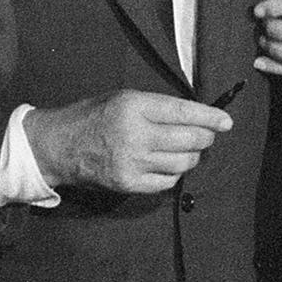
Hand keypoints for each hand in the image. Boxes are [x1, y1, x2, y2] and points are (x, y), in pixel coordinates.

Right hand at [25, 91, 231, 194]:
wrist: (56, 146)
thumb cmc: (94, 117)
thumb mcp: (125, 98)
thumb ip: (160, 107)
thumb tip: (201, 116)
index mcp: (134, 107)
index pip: (184, 112)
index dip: (210, 117)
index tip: (226, 121)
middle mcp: (134, 135)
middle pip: (190, 140)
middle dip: (206, 138)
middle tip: (206, 135)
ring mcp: (131, 162)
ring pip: (184, 163)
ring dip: (192, 156)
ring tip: (185, 149)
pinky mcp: (127, 184)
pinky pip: (168, 182)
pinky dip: (174, 174)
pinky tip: (167, 165)